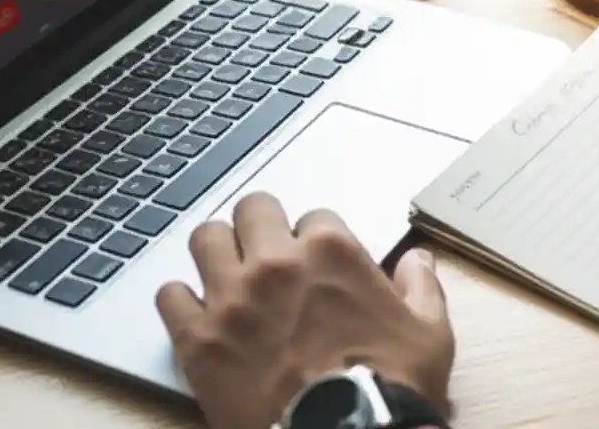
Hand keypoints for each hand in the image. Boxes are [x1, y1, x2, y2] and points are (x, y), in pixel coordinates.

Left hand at [156, 193, 453, 428]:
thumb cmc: (390, 390)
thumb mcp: (428, 334)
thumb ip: (421, 287)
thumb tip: (418, 260)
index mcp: (331, 253)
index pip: (315, 216)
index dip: (316, 240)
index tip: (317, 265)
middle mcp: (275, 264)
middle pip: (252, 209)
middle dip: (260, 227)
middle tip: (266, 254)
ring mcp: (231, 299)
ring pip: (204, 239)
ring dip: (217, 252)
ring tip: (228, 274)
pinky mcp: (199, 340)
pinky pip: (169, 296)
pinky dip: (182, 301)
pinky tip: (198, 314)